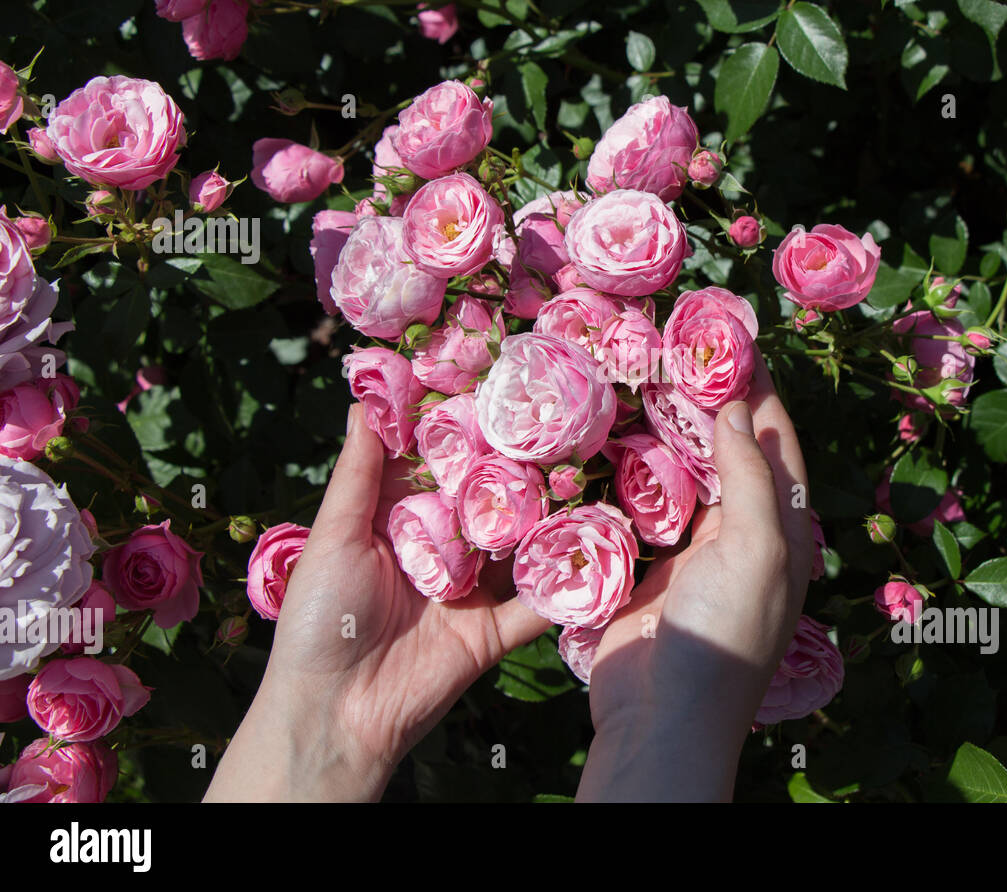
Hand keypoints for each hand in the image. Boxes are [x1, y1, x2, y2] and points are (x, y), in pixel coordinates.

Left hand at [204, 405, 547, 801]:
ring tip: (586, 468)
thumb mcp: (334, 534)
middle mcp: (441, 546)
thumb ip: (359, 471)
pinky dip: (569, 580)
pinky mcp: (497, 629)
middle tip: (555, 418)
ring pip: (521, 541)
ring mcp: (474, 587)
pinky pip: (540, 601)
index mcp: (399, 519)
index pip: (438, 462)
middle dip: (517, 463)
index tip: (493, 376)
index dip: (461, 424)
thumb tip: (363, 398)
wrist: (335, 713)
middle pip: (487, 496)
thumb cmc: (321, 619)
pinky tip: (601, 542)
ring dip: (551, 513)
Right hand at [577, 359, 812, 800]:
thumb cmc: (724, 633)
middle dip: (708, 401)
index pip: (777, 444)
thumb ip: (751, 477)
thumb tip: (738, 408)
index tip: (736, 337)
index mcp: (783, 531)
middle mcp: (741, 535)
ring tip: (639, 376)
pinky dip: (629, 472)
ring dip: (665, 431)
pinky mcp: (645, 567)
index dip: (759, 390)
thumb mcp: (758, 550)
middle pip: (727, 452)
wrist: (661, 716)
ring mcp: (691, 552)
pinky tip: (607, 437)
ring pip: (682, 475)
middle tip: (675, 346)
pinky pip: (640, 507)